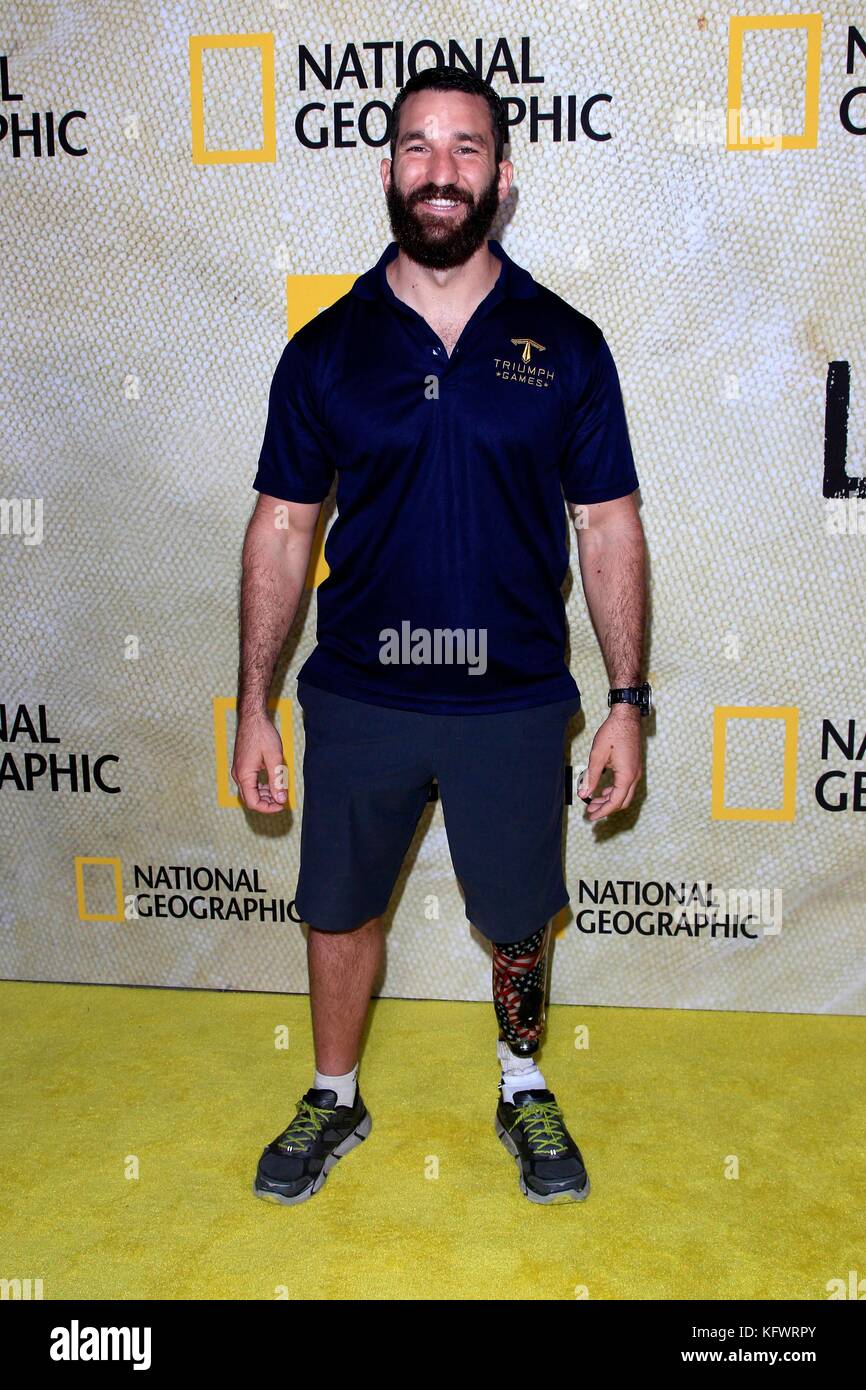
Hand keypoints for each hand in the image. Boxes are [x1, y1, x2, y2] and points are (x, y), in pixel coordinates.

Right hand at [231, 711, 288, 812]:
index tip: (282, 805)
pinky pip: (251, 783)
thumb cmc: (263, 735)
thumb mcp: (274, 759)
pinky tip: (274, 783)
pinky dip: (262, 787)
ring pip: (251, 792)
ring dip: (265, 795)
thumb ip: (277, 781)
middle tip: (283, 800)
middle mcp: (238, 775)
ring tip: (281, 792)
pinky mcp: (243, 766)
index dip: (268, 808)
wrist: (253, 718)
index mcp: (244, 775)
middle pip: (251, 799)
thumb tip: (281, 800)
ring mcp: (239, 771)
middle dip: (267, 803)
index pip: (253, 803)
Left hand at [578, 705, 642, 821]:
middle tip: (589, 811)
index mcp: (627, 776)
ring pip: (624, 795)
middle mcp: (634, 776)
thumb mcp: (597, 755)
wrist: (627, 717)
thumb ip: (591, 777)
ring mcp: (636, 772)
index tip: (590, 817)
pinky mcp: (634, 767)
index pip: (615, 802)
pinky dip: (614, 792)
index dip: (602, 812)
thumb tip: (583, 794)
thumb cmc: (613, 733)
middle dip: (605, 809)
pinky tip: (603, 791)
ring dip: (609, 800)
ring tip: (593, 802)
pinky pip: (626, 786)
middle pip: (621, 802)